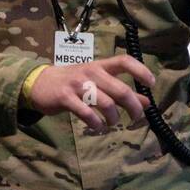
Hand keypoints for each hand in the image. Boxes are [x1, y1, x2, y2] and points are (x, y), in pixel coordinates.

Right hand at [26, 54, 153, 133]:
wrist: (38, 83)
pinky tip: (98, 128)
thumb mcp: (96, 82)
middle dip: (133, 107)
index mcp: (100, 66)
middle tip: (136, 118)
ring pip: (106, 103)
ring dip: (114, 118)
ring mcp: (77, 84)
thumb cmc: (72, 82)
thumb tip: (145, 102)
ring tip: (112, 123)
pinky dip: (96, 124)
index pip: (124, 61)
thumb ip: (120, 91)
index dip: (141, 71)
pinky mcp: (65, 98)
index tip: (151, 84)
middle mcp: (91, 72)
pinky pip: (86, 113)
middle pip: (120, 89)